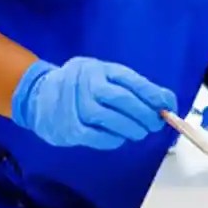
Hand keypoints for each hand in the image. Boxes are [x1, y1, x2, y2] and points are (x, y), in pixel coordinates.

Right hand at [11, 57, 176, 149]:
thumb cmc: (79, 84)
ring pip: (111, 119)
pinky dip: (114, 139)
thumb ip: (128, 86)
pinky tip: (121, 138)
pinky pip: (97, 137)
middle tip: (156, 123)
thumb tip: (162, 102)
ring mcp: (76, 106)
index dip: (154, 94)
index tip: (169, 104)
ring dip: (132, 128)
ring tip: (141, 132)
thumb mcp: (102, 74)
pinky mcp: (69, 128)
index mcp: (99, 69)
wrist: (39, 95)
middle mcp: (88, 84)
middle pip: (123, 100)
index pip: (132, 81)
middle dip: (146, 114)